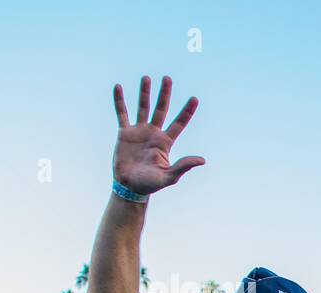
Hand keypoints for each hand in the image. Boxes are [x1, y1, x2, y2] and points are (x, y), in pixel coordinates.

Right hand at [111, 75, 203, 195]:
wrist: (129, 186)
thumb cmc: (150, 184)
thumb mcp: (169, 176)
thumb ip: (183, 166)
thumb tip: (202, 160)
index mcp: (166, 142)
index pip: (179, 123)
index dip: (187, 111)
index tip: (195, 98)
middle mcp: (153, 133)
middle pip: (161, 109)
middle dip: (165, 94)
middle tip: (167, 78)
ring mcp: (139, 132)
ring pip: (143, 108)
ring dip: (145, 93)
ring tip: (147, 77)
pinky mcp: (124, 133)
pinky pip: (122, 114)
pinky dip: (120, 101)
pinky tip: (119, 87)